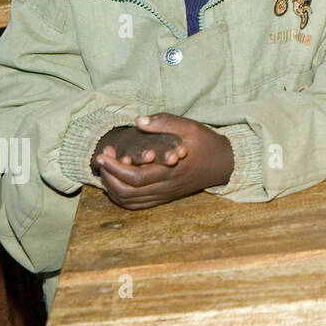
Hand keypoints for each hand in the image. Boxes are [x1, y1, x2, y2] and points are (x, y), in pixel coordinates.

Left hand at [94, 114, 233, 208]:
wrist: (224, 164)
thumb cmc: (207, 144)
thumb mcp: (190, 127)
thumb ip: (165, 123)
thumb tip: (138, 121)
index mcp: (170, 171)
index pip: (134, 177)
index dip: (114, 168)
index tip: (103, 153)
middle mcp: (165, 187)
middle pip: (127, 192)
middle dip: (108, 176)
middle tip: (101, 159)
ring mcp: (164, 195)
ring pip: (129, 201)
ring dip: (112, 187)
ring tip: (106, 170)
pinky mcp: (164, 198)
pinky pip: (137, 204)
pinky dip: (121, 197)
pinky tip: (116, 183)